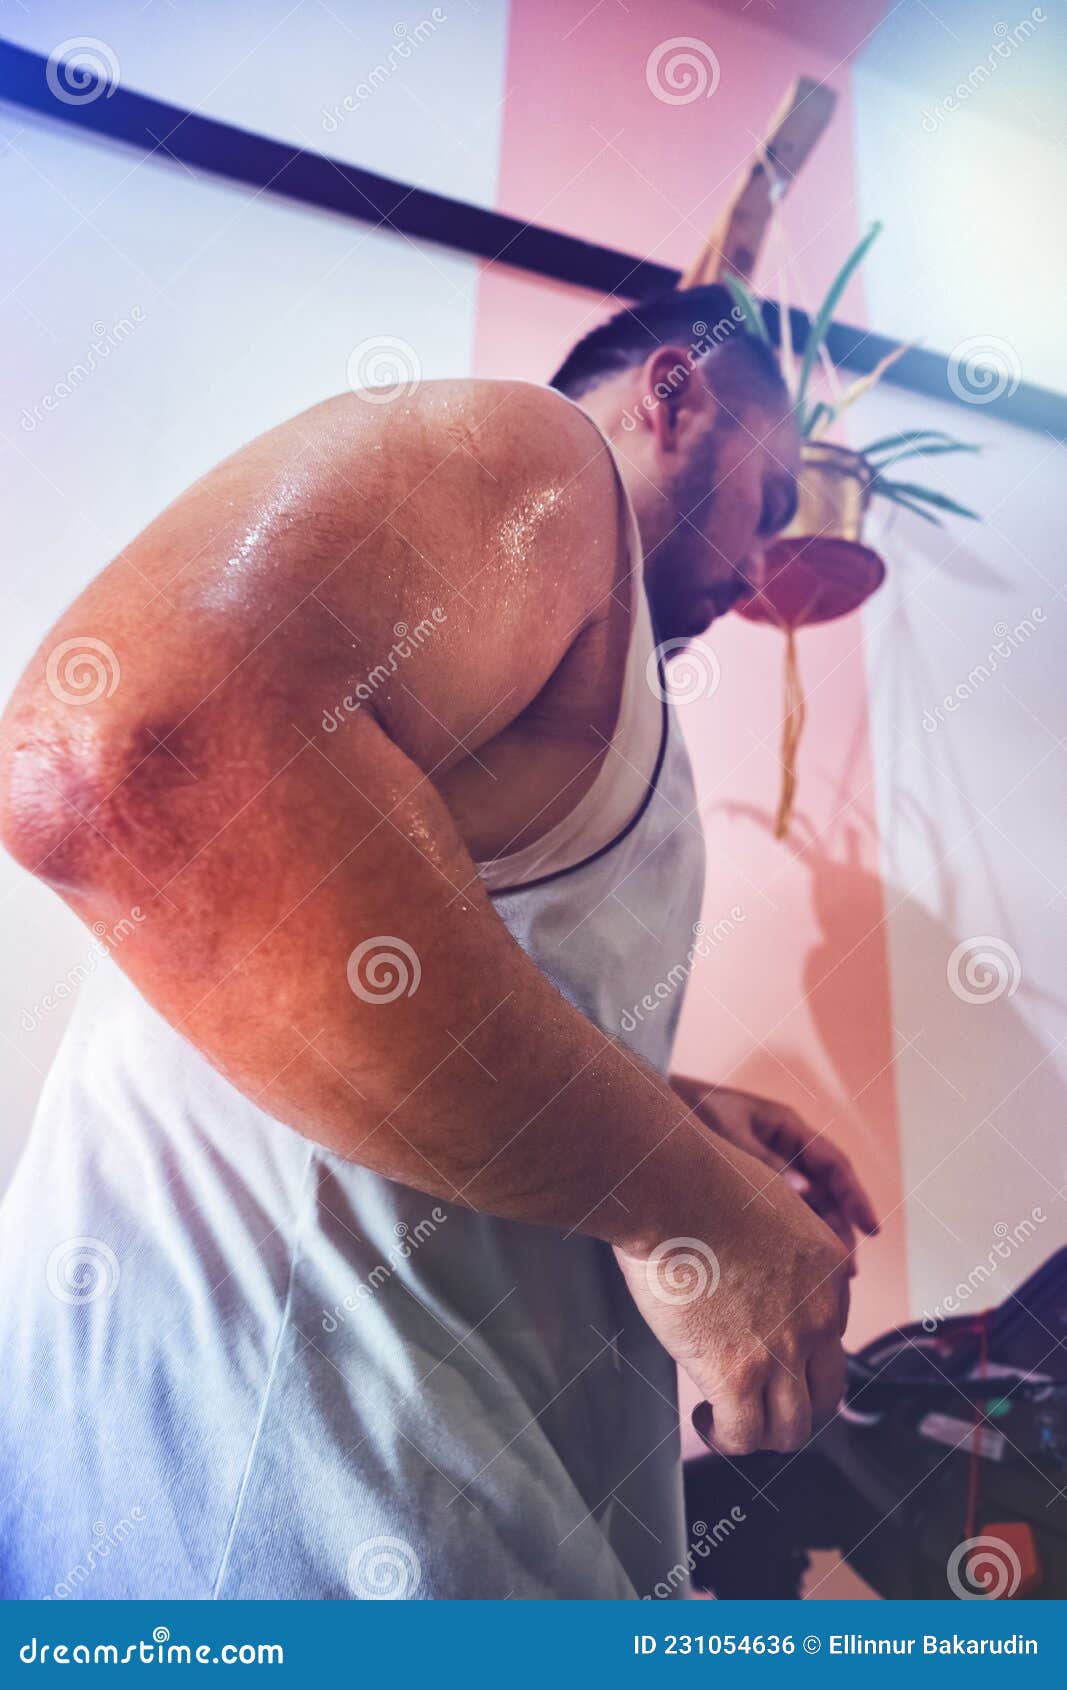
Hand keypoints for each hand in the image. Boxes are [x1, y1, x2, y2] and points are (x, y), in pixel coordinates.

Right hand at [614, 1134, 850, 1454]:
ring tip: (730, 1419)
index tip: (767, 1350)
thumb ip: (771, 1240)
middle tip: (760, 1401)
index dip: (798, 1350)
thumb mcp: (765, 1200)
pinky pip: (744, 1436)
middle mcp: (817, 1316)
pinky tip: (706, 1417)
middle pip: (828, 1392)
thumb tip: (746, 1256)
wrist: (671, 1188)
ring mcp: (782, 1350)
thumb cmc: (698, 1180)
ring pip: (792, 1428)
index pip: (831, 1333)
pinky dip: (727, 1438)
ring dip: (762, 1431)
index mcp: (828, 1270)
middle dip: (795, 1404)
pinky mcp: (737, 1375)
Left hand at [672, 1079, 879, 1268]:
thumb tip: (801, 1190)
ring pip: (804, 1205)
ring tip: (825, 1278)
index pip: (833, 1164)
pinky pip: (778, 1211)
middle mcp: (783, 1146)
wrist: (651, 1113)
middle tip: (847, 1271)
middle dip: (839, 1229)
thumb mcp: (727, 1133)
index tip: (872, 1230)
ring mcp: (766, 1165)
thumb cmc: (690, 1110)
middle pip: (824, 1191)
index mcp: (785, 1126)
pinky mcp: (748, 1183)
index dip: (856, 1198)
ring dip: (815, 1237)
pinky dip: (787, 1235)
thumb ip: (762, 1161)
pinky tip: (789, 1265)